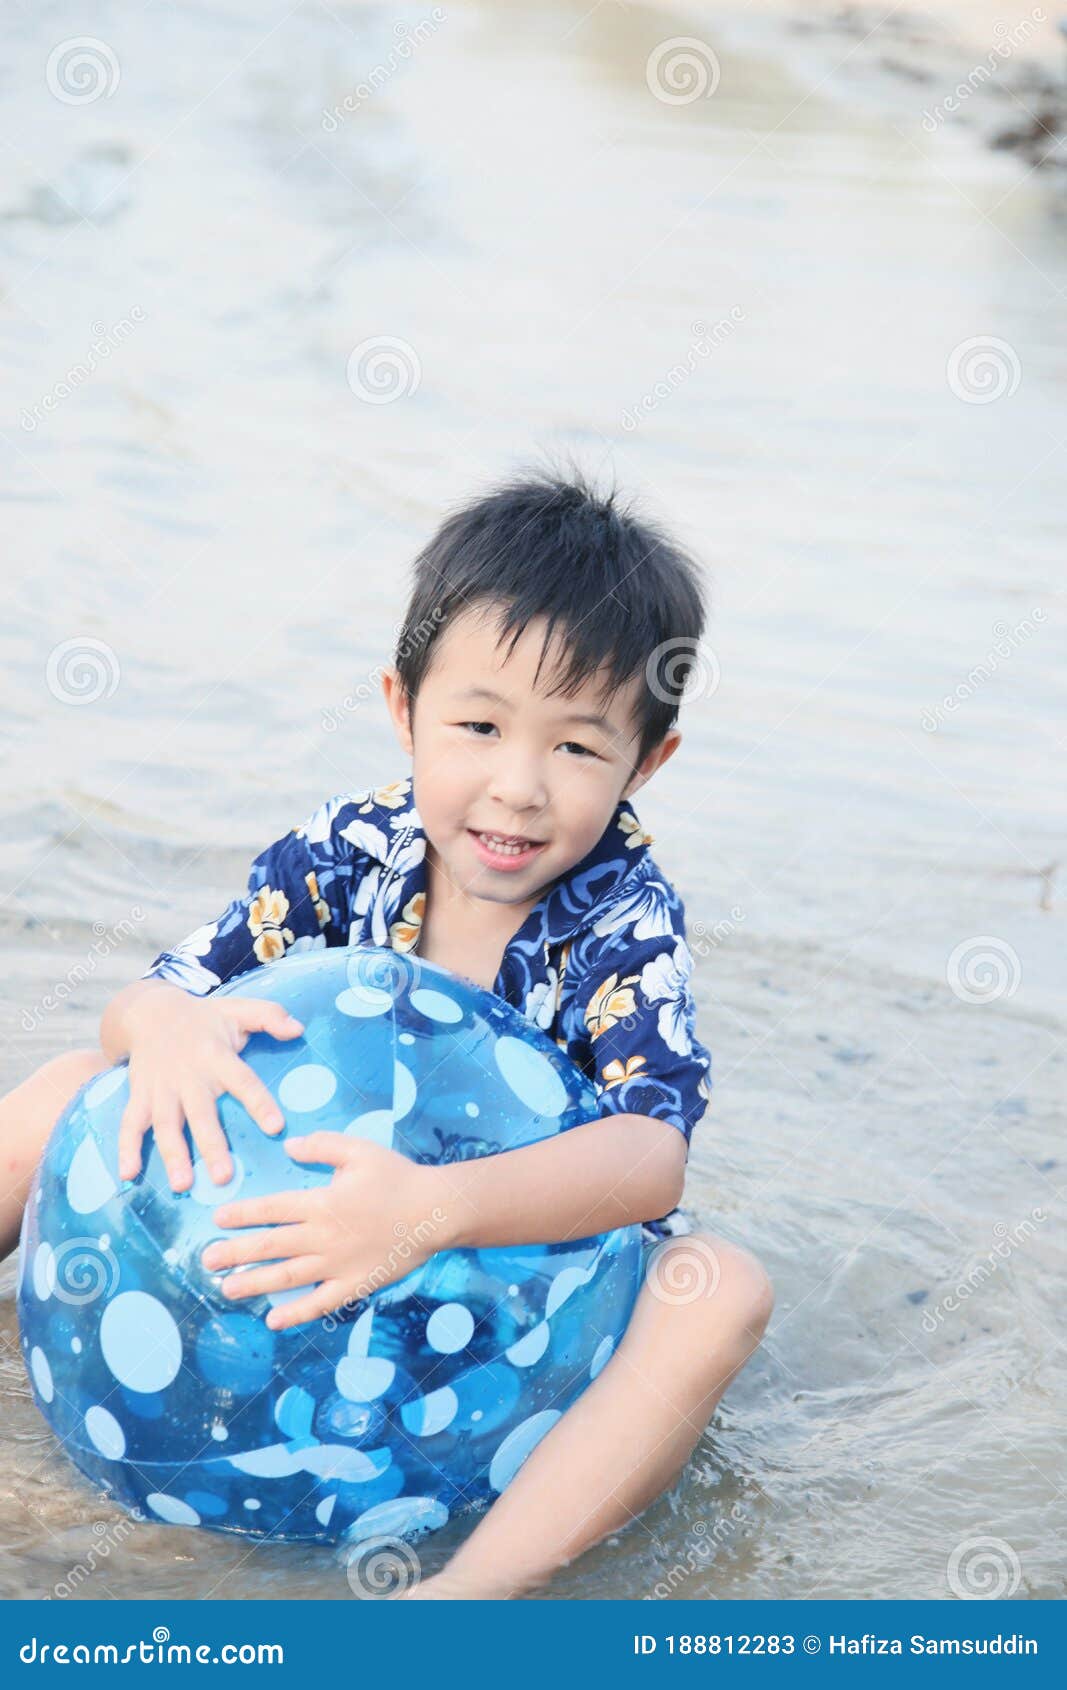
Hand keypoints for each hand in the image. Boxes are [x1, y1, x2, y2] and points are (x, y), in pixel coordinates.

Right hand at [117, 990, 303, 1191]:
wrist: (152, 1012)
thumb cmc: (206, 1019)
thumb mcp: (239, 1010)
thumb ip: (270, 1016)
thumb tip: (298, 1029)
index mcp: (216, 1056)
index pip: (242, 1080)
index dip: (258, 1103)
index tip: (275, 1127)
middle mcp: (188, 1075)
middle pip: (201, 1113)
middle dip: (211, 1145)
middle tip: (223, 1177)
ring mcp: (161, 1088)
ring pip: (166, 1124)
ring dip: (173, 1154)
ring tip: (182, 1185)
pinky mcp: (140, 1095)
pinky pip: (130, 1123)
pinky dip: (126, 1148)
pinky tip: (129, 1174)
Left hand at [199, 1133, 450, 1330]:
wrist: (435, 1212)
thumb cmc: (397, 1177)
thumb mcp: (359, 1150)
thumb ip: (321, 1146)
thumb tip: (288, 1146)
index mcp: (322, 1203)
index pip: (272, 1209)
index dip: (242, 1215)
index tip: (218, 1220)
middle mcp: (323, 1236)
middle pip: (271, 1246)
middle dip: (236, 1253)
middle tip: (207, 1260)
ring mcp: (337, 1265)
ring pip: (288, 1277)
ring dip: (255, 1283)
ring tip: (227, 1289)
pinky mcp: (354, 1285)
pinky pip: (320, 1303)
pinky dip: (296, 1314)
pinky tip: (274, 1321)